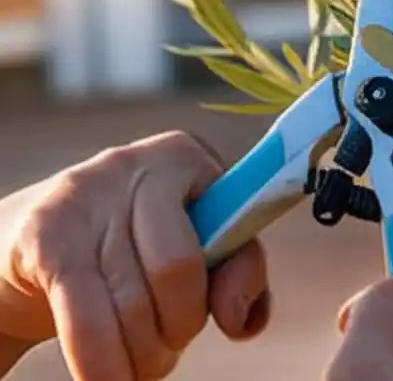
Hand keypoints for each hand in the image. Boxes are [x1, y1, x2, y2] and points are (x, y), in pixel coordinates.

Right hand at [0, 131, 270, 380]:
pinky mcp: (45, 235)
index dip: (231, 286)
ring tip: (138, 366)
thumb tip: (242, 321)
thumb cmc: (129, 247)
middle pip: (178, 267)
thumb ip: (235, 269)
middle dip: (179, 325)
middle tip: (168, 348)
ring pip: (131, 299)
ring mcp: (85, 195)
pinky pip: (84, 317)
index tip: (228, 324)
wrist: (25, 245)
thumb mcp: (193, 243)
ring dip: (140, 353)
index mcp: (187, 158)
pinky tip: (108, 380)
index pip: (233, 231)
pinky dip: (100, 363)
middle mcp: (136, 164)